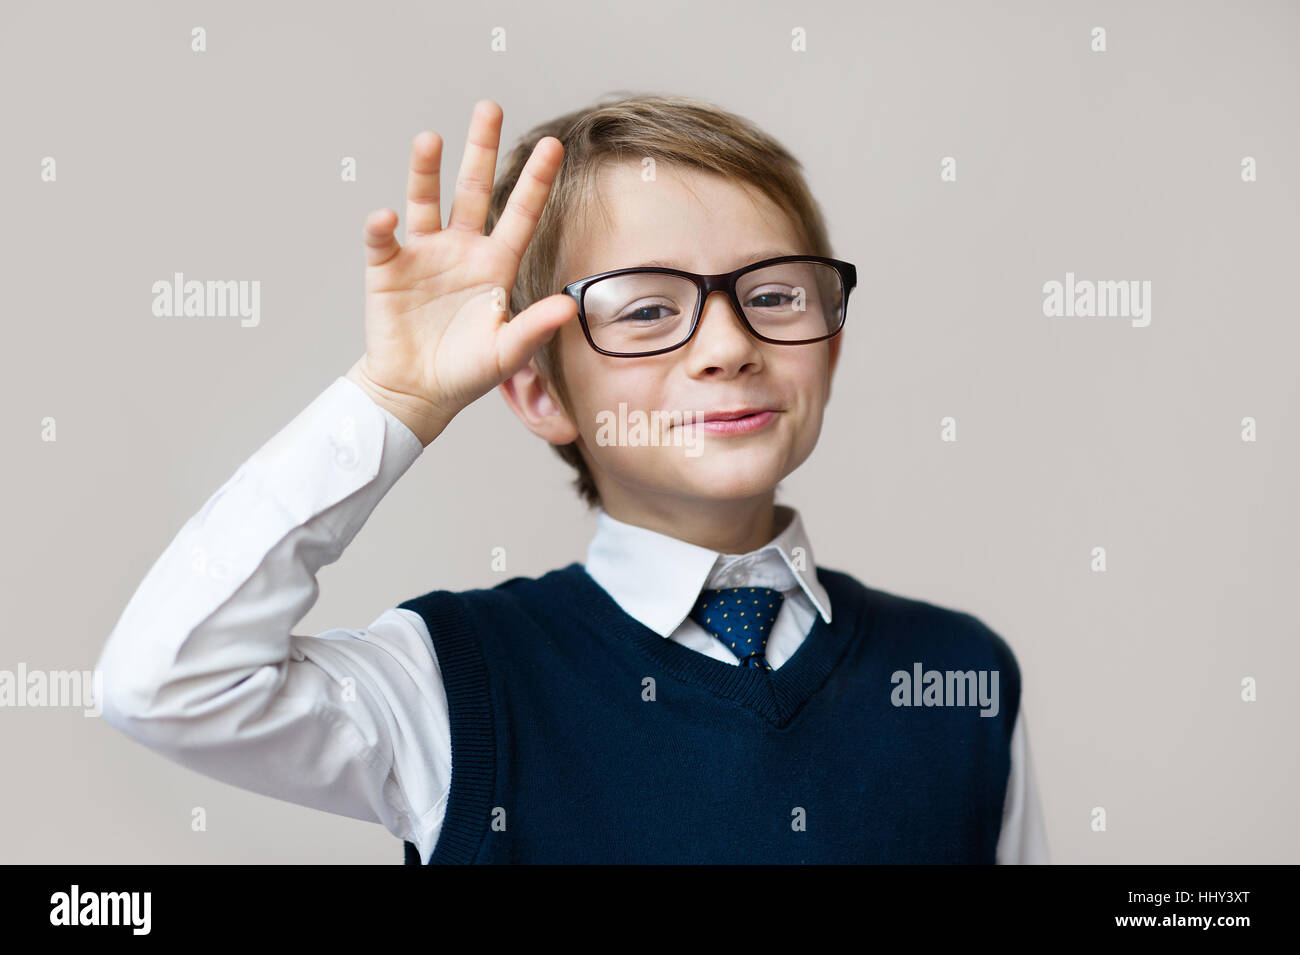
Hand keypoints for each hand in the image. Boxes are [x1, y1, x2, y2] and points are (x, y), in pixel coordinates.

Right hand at [347, 99, 577, 445]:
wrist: (416, 392)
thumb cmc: (466, 372)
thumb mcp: (506, 353)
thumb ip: (535, 328)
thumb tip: (569, 305)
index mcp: (495, 265)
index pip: (520, 214)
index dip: (536, 181)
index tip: (554, 145)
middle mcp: (461, 250)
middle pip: (472, 189)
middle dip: (480, 149)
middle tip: (489, 108)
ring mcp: (423, 255)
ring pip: (425, 201)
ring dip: (425, 171)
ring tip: (430, 140)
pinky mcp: (388, 268)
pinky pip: (384, 240)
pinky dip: (383, 227)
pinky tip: (386, 217)